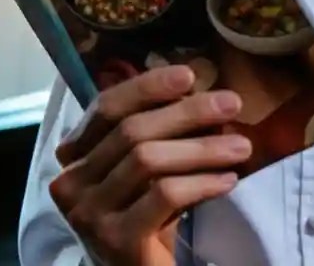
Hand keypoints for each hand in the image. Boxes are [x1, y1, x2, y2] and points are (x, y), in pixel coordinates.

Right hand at [48, 65, 250, 264]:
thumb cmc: (149, 217)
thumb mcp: (147, 170)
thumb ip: (157, 133)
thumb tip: (200, 91)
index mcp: (74, 157)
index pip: (107, 108)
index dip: (147, 87)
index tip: (189, 74)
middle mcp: (70, 183)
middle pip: (131, 131)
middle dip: (188, 112)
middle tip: (233, 103)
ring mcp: (88, 213)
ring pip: (148, 160)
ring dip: (203, 148)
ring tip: (242, 146)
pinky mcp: (115, 239)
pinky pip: (164, 195)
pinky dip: (202, 182)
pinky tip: (228, 180)